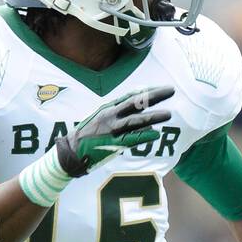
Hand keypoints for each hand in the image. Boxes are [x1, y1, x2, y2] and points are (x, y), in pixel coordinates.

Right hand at [56, 86, 174, 175]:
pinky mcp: (112, 145)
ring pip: (136, 121)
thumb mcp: (100, 120)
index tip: (161, 89)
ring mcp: (111, 130)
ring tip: (169, 114)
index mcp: (108, 109)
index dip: (147, 91)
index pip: (131, 96)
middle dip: (154, 96)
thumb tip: (141, 120)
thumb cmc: (87, 137)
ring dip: (153, 117)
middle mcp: (110, 116)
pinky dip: (144, 136)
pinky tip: (155, 134)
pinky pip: (131, 140)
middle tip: (171, 90)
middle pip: (135, 103)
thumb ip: (118, 117)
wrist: (70, 152)